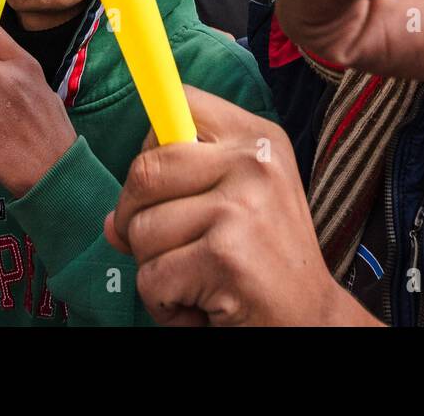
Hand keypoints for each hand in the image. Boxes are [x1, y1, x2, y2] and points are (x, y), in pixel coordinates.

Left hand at [104, 86, 377, 326]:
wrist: (312, 321)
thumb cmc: (265, 261)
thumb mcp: (238, 203)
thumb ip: (178, 191)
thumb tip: (111, 220)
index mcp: (258, 138)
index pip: (180, 101)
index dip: (153, 148)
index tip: (164, 187)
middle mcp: (254, 161)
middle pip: (144, 170)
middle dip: (135, 220)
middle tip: (166, 251)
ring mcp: (241, 206)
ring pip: (140, 230)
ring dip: (153, 270)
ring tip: (196, 279)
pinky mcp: (225, 255)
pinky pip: (151, 278)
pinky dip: (165, 306)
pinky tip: (201, 306)